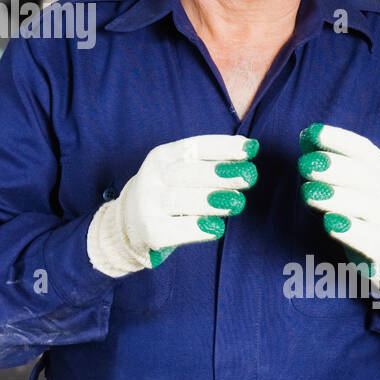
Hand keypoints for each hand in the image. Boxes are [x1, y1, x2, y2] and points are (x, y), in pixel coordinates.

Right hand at [87, 134, 257, 277]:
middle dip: (220, 174)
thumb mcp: (181, 170)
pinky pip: (176, 230)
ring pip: (181, 200)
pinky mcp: (150, 232)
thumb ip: (211, 162)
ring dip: (210, 200)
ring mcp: (148, 204)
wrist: (130, 223)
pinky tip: (216, 228)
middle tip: (249, 176)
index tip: (250, 149)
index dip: (222, 147)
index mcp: (162, 156)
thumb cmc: (169, 192)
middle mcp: (152, 176)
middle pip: (187, 172)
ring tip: (236, 202)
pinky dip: (197, 229)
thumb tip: (249, 147)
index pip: (193, 147)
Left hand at [296, 123, 379, 298]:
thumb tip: (305, 136)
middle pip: (363, 175)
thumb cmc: (361, 202)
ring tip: (308, 192)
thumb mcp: (351, 178)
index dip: (339, 139)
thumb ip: (328, 157)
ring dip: (334, 197)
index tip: (313, 132)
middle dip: (333, 168)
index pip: (363, 149)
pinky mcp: (379, 246)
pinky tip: (329, 222)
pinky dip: (347, 230)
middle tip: (304, 164)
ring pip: (363, 206)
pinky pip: (363, 237)